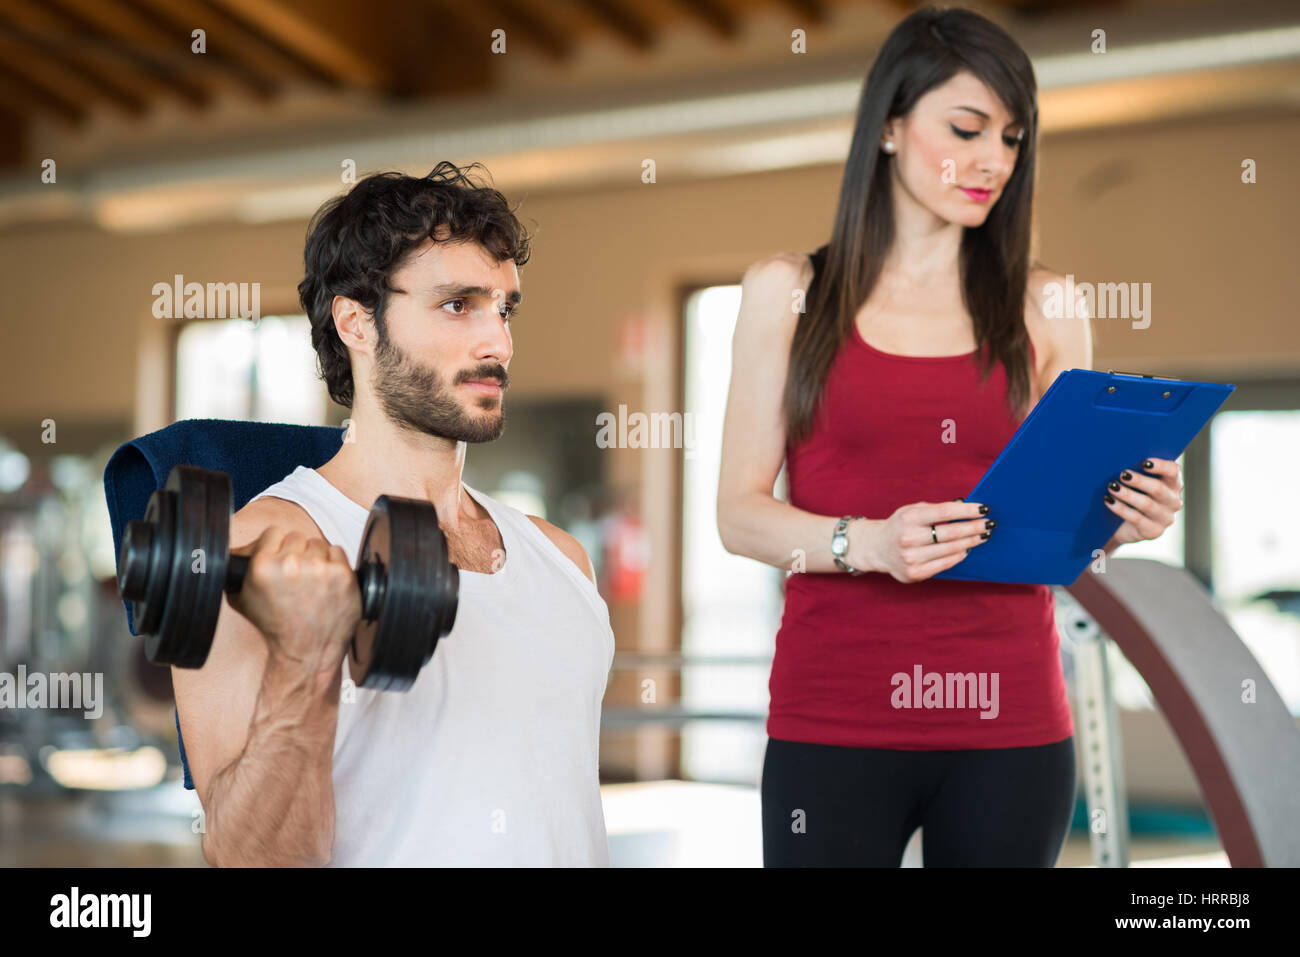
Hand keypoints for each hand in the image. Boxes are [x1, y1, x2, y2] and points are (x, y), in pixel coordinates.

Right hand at [227, 527, 361, 675]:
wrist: (306, 651)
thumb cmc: (276, 626)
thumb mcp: (242, 597)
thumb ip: (241, 567)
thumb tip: (240, 546)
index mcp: (263, 566)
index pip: (274, 532)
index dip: (277, 547)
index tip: (281, 560)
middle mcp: (291, 565)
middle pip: (298, 537)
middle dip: (298, 554)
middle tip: (297, 578)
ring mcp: (319, 569)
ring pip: (319, 543)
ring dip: (317, 558)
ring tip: (312, 583)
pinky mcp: (342, 575)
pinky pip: (338, 552)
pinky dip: (335, 565)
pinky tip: (326, 584)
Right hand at [856, 500, 993, 582]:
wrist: (876, 548)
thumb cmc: (899, 526)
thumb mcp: (911, 511)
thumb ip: (935, 510)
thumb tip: (966, 508)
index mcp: (908, 518)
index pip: (945, 512)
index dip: (967, 511)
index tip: (984, 509)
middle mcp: (908, 538)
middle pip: (951, 533)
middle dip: (974, 527)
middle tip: (989, 524)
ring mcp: (911, 558)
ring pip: (950, 550)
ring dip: (970, 542)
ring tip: (982, 536)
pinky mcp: (915, 573)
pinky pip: (945, 564)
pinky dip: (958, 555)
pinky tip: (966, 549)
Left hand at [1104, 456, 1182, 546]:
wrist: (1122, 526)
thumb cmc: (1131, 495)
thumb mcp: (1136, 483)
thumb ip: (1137, 470)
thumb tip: (1122, 456)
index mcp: (1173, 484)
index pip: (1173, 471)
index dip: (1160, 466)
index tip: (1144, 462)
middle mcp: (1174, 501)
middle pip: (1158, 488)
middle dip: (1139, 480)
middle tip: (1122, 474)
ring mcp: (1165, 518)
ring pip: (1147, 504)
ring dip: (1128, 494)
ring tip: (1112, 486)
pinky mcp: (1154, 531)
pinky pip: (1136, 518)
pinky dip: (1121, 508)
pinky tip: (1109, 501)